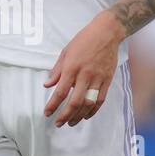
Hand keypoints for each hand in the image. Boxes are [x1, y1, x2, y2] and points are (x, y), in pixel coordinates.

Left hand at [43, 11, 123, 127]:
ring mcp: (98, 78)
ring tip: (71, 122)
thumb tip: (47, 84)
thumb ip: (57, 70)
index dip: (53, 105)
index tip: (47, 113)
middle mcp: (85, 75)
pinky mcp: (107, 80)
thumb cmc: (84, 40)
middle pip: (75, 102)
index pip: (61, 91)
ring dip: (78, 116)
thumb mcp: (66, 52)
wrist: (106, 32)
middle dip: (65, 115)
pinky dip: (93, 110)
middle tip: (58, 123)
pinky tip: (86, 116)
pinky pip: (100, 99)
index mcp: (72, 67)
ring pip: (88, 103)